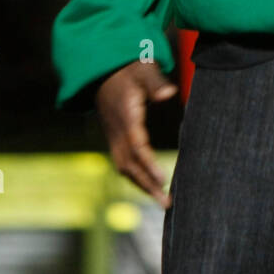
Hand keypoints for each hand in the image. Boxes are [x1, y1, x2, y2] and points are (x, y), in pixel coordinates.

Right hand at [95, 60, 178, 207]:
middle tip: (167, 203)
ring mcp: (113, 137)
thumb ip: (156, 82)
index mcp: (126, 116)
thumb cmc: (130, 70)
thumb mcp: (144, 69)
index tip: (163, 179)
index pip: (136, 145)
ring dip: (141, 185)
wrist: (105, 71)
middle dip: (147, 185)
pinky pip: (123, 164)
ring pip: (124, 167)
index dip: (148, 164)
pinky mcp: (114, 139)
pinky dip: (135, 178)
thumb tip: (169, 93)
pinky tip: (150, 186)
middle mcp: (117, 131)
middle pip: (129, 164)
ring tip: (162, 201)